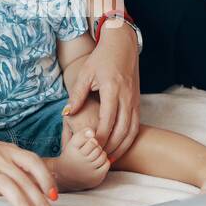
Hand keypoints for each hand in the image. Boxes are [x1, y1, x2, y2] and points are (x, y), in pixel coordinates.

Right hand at [0, 128, 59, 205]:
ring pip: (6, 185)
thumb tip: (45, 180)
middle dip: (40, 202)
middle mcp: (0, 159)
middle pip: (24, 180)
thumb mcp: (4, 152)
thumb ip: (22, 165)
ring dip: (21, 203)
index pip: (34, 164)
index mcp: (11, 152)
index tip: (55, 197)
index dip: (47, 180)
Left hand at [63, 26, 139, 159]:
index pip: (106, 121)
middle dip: (110, 147)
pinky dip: (129, 139)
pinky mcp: (138, 102)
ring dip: (121, 147)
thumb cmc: (101, 58)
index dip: (99, 137)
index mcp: (112, 90)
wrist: (123, 45)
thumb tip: (67, 114)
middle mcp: (126, 97)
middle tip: (98, 159)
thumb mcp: (86, 74)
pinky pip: (136, 125)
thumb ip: (77, 95)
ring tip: (109, 159)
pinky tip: (119, 147)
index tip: (90, 148)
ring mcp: (134, 100)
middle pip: (121, 130)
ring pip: (131, 130)